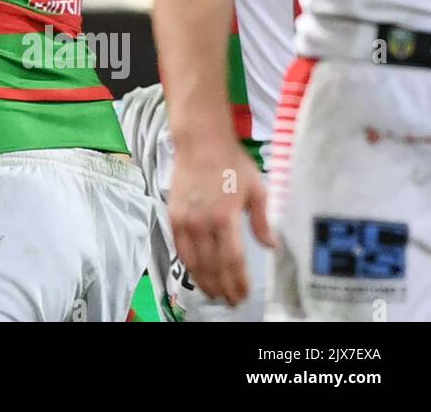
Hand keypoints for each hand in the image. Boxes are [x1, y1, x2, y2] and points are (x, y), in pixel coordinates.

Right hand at [169, 137, 272, 305]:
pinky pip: (179, 247)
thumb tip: (270, 246)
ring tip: (214, 293)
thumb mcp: (257, 189)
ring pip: (193, 261)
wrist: (200, 142)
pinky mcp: (172, 214)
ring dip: (204, 281)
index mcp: (226, 218)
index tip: (243, 294)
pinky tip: (196, 271)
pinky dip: (187, 263)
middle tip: (231, 301)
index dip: (238, 282)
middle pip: (212, 266)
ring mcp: (185, 219)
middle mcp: (203, 222)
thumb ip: (263, 220)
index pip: (232, 261)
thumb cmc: (231, 162)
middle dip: (222, 288)